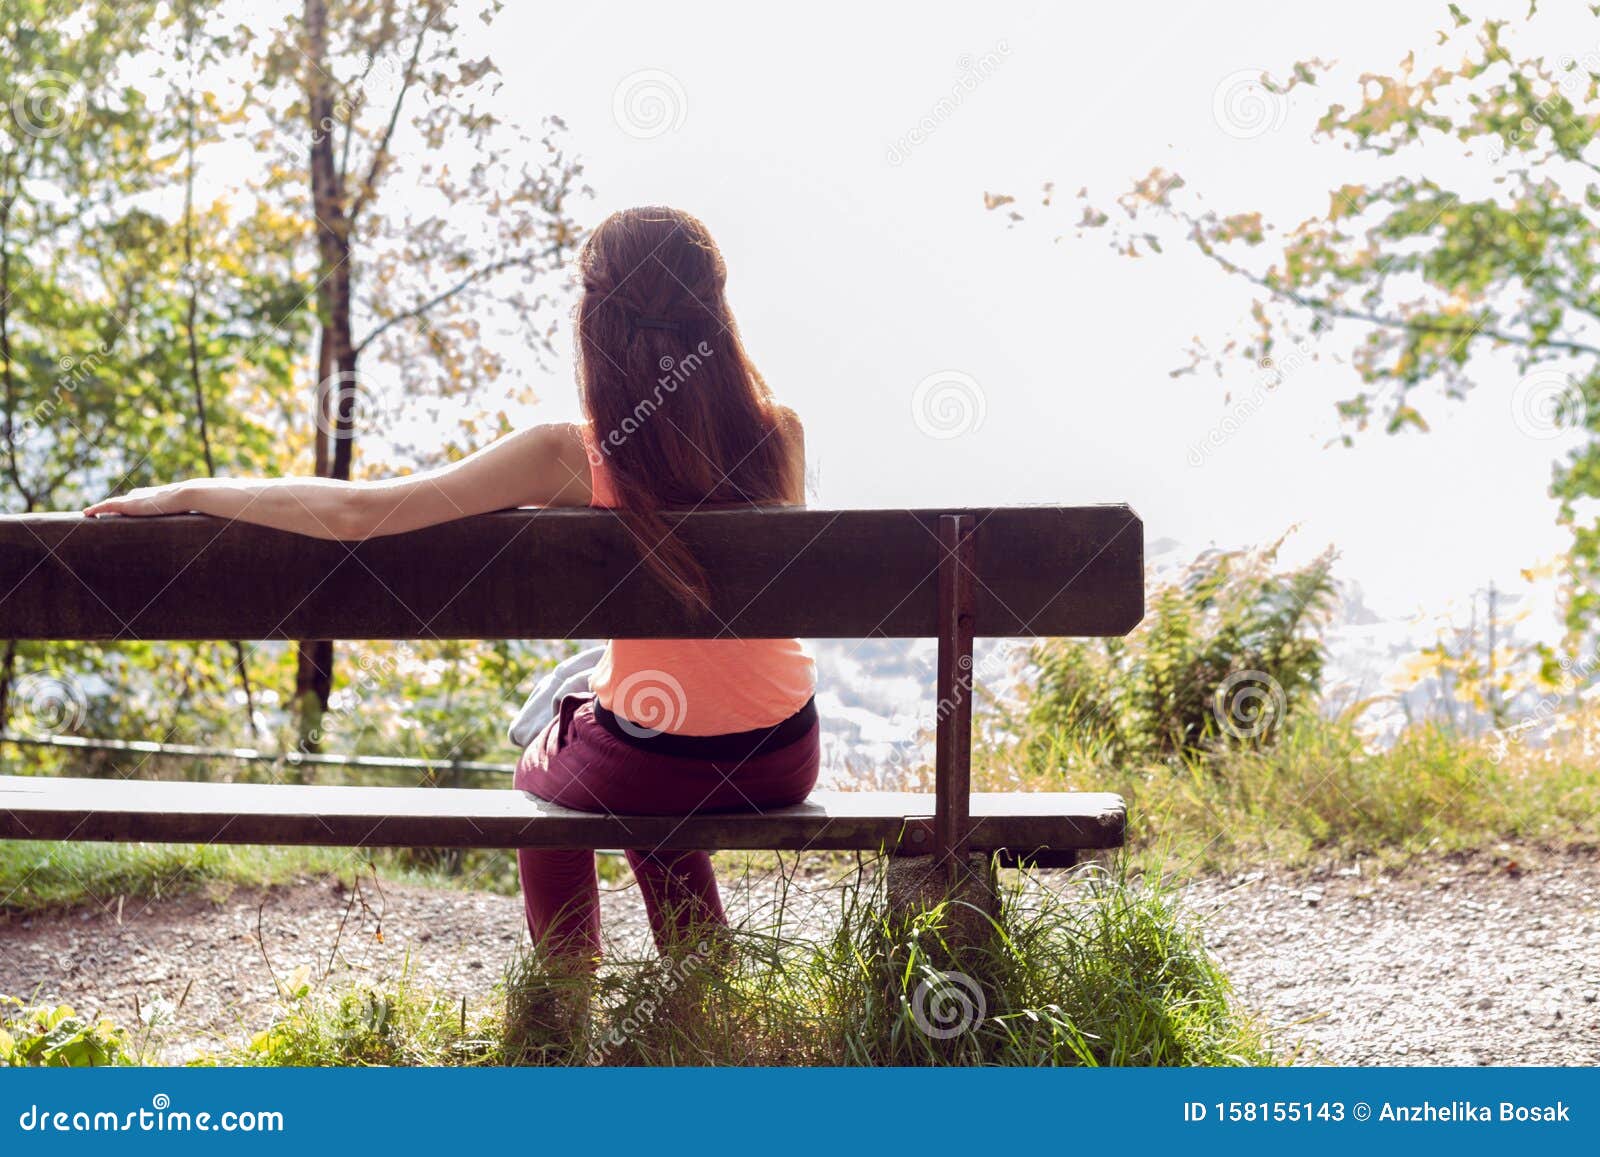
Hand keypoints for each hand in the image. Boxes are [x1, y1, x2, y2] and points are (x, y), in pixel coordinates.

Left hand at [82, 482, 196, 518]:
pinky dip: (95, 508)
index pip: (132, 500)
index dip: (122, 506)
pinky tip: (85, 513)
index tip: (114, 511)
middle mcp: (138, 495)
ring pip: (110, 504)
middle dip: (107, 508)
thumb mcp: (183, 509)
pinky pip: (106, 506)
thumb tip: (200, 516)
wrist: (186, 496)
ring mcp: (133, 499)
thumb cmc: (190, 503)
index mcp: (150, 496)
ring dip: (98, 509)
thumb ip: (183, 511)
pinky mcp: (129, 505)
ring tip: (87, 515)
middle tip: (95, 514)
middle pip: (119, 502)